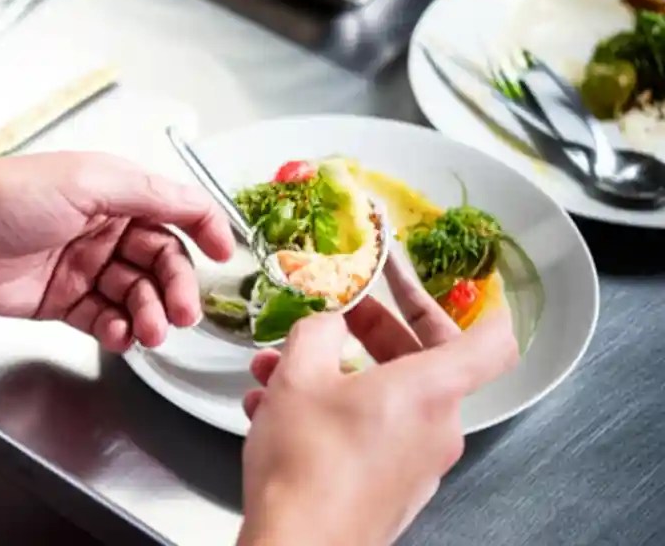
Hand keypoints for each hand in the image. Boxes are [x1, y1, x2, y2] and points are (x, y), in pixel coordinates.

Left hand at [0, 152, 235, 350]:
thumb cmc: (8, 193)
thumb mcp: (91, 181)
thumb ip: (152, 195)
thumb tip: (201, 207)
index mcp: (114, 192)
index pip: (175, 212)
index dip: (204, 232)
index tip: (225, 257)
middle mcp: (103, 228)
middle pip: (160, 263)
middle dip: (175, 289)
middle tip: (182, 314)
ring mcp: (83, 266)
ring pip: (136, 296)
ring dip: (149, 315)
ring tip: (148, 330)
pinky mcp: (60, 301)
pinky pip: (104, 320)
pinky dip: (119, 331)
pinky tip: (120, 335)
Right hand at [236, 251, 518, 545]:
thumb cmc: (306, 467)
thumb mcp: (298, 375)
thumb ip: (315, 330)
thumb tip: (323, 319)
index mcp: (431, 390)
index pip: (492, 338)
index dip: (480, 301)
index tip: (453, 282)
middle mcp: (437, 426)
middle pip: (424, 358)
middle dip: (370, 327)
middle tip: (337, 308)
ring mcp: (417, 461)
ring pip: (383, 395)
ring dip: (332, 372)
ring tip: (276, 369)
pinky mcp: (392, 485)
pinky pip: (371, 430)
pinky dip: (332, 410)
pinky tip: (274, 409)